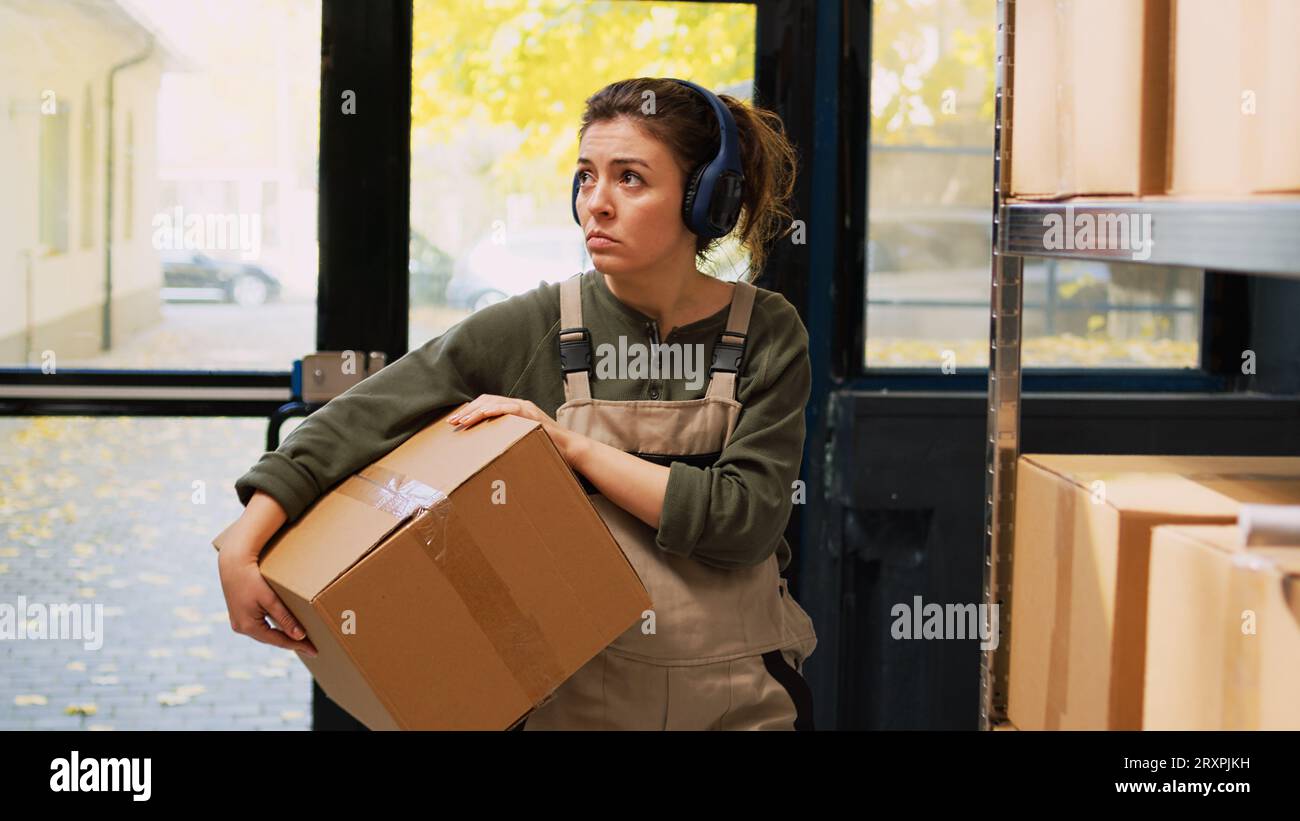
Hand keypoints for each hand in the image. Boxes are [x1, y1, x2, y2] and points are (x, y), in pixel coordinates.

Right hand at [217, 534, 317, 656]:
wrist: (233, 562)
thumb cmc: (252, 578)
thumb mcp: (270, 599)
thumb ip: (285, 618)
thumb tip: (299, 636)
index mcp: (248, 626)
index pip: (278, 641)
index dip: (297, 646)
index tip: (314, 651)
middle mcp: (240, 627)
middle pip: (271, 639)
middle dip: (290, 643)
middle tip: (310, 647)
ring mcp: (238, 621)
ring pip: (265, 633)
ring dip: (282, 636)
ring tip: (300, 640)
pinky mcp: (239, 613)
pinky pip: (260, 625)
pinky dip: (273, 627)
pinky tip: (284, 627)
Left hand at [448, 395, 585, 466]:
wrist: (570, 449)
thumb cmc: (547, 449)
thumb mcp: (522, 441)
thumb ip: (508, 439)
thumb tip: (489, 451)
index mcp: (515, 410)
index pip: (488, 404)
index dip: (470, 411)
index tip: (456, 422)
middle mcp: (519, 405)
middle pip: (487, 400)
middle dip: (467, 411)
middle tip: (453, 422)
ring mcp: (526, 408)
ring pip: (494, 403)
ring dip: (475, 411)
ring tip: (462, 421)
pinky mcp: (531, 415)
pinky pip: (510, 408)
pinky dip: (494, 410)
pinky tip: (481, 415)